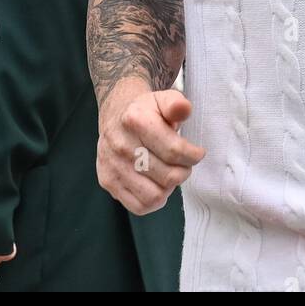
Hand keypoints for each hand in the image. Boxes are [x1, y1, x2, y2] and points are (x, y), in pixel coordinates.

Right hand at [96, 83, 204, 213]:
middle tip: (183, 164)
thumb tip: (184, 109)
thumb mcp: (163, 99)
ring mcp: (113, 165)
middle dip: (183, 172)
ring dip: (169, 188)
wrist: (115, 115)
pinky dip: (154, 200)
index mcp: (136, 120)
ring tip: (170, 174)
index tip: (197, 153)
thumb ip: (176, 104)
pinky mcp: (108, 181)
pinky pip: (139, 206)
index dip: (193, 156)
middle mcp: (121, 144)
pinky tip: (157, 184)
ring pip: (154, 195)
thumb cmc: (146, 110)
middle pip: (168, 176)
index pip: (174, 151)